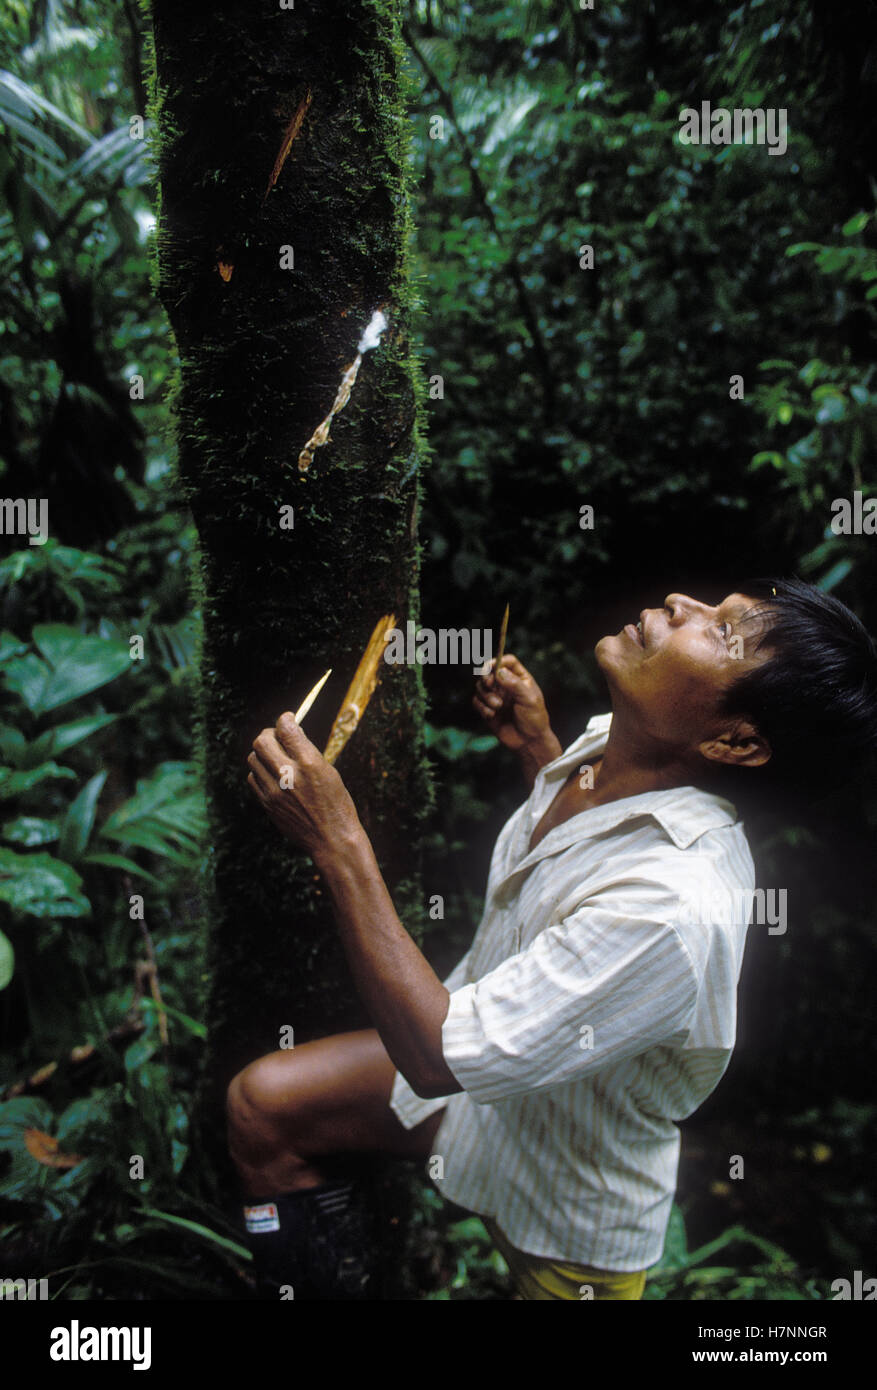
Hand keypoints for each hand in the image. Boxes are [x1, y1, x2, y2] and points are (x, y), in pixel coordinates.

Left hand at [247, 712, 360, 858]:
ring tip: (275, 757)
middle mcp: (289, 776)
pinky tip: (272, 774)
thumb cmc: (337, 804)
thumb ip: (307, 751)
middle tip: (278, 737)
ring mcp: (275, 792)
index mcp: (310, 764)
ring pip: (253, 758)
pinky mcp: (267, 804)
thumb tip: (290, 732)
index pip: (287, 729)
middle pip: (261, 741)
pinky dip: (259, 771)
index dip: (285, 719)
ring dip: (262, 753)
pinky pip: (253, 778)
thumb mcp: (329, 772)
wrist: (332, 840)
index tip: (288, 719)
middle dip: (269, 734)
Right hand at [473, 653, 556, 754]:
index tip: (492, 667)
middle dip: (486, 677)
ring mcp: (496, 696)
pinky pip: (476, 701)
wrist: (529, 742)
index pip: (507, 661)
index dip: (498, 661)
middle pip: (489, 671)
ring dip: (486, 696)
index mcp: (520, 678)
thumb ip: (514, 684)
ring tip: (498, 707)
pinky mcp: (487, 709)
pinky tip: (492, 716)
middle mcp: (506, 685)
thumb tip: (499, 671)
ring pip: (480, 686)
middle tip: (490, 684)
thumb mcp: (529, 699)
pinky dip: (482, 707)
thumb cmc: (534, 719)